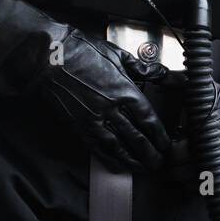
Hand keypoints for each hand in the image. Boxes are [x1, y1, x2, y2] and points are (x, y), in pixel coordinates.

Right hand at [0, 0, 170, 173]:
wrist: (48, 58)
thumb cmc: (82, 51)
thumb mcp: (118, 55)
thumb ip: (146, 69)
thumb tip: (171, 75)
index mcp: (125, 91)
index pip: (148, 120)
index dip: (160, 136)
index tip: (166, 144)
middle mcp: (111, 109)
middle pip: (137, 139)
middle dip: (151, 154)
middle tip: (160, 163)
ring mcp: (94, 120)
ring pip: (119, 148)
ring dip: (133, 161)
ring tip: (144, 169)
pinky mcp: (78, 126)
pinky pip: (98, 148)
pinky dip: (110, 159)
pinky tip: (118, 165)